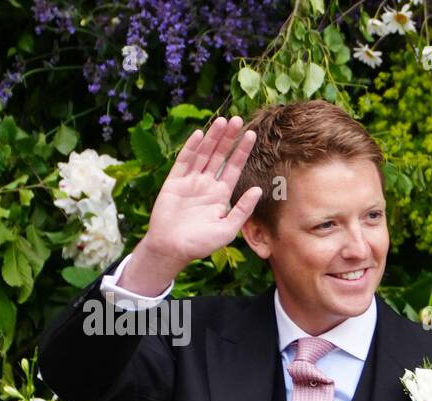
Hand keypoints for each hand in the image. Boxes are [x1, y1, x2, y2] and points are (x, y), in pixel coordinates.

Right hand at [129, 117, 263, 284]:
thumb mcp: (228, 228)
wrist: (172, 249)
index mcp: (221, 195)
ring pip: (203, 154)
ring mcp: (190, 182)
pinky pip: (184, 161)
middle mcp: (207, 185)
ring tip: (222, 121)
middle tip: (238, 119)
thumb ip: (243, 209)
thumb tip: (259, 190)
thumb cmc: (201, 244)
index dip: (242, 151)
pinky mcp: (174, 182)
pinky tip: (199, 134)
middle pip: (220, 156)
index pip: (234, 168)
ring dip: (212, 138)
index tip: (252, 135)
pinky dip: (191, 148)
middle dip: (228, 138)